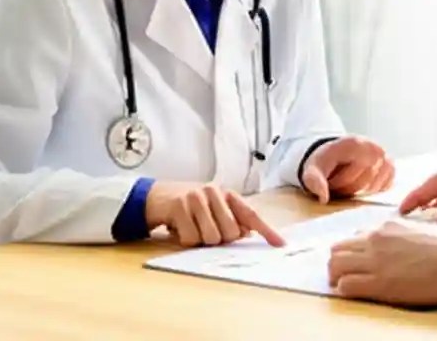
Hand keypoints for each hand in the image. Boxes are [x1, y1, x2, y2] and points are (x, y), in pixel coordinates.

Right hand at [144, 181, 285, 247]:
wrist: (155, 196)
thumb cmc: (188, 206)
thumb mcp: (212, 208)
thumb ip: (231, 219)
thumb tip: (247, 234)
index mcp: (226, 194)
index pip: (251, 214)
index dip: (267, 230)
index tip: (281, 244)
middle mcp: (214, 192)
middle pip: (231, 232)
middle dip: (220, 239)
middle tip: (206, 230)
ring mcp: (196, 198)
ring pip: (212, 237)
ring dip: (201, 240)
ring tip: (192, 227)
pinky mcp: (179, 206)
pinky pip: (192, 238)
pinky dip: (186, 239)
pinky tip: (180, 227)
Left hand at [301, 135, 394, 203]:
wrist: (333, 157)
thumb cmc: (325, 163)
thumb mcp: (313, 169)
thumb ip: (315, 181)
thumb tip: (323, 198)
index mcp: (354, 143)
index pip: (356, 168)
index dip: (345, 180)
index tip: (332, 181)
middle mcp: (373, 147)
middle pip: (366, 179)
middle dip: (350, 187)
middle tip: (337, 183)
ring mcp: (383, 156)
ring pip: (377, 184)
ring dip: (362, 190)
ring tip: (349, 183)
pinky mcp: (389, 167)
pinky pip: (387, 183)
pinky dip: (375, 189)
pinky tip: (363, 186)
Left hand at [328, 219, 436, 305]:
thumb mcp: (420, 229)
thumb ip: (401, 234)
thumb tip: (396, 242)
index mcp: (386, 226)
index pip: (355, 235)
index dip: (354, 249)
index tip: (359, 259)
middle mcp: (375, 239)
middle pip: (337, 248)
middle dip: (338, 261)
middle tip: (344, 273)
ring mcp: (375, 260)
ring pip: (335, 265)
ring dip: (337, 275)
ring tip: (344, 283)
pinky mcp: (378, 283)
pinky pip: (346, 285)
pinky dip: (345, 290)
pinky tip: (354, 292)